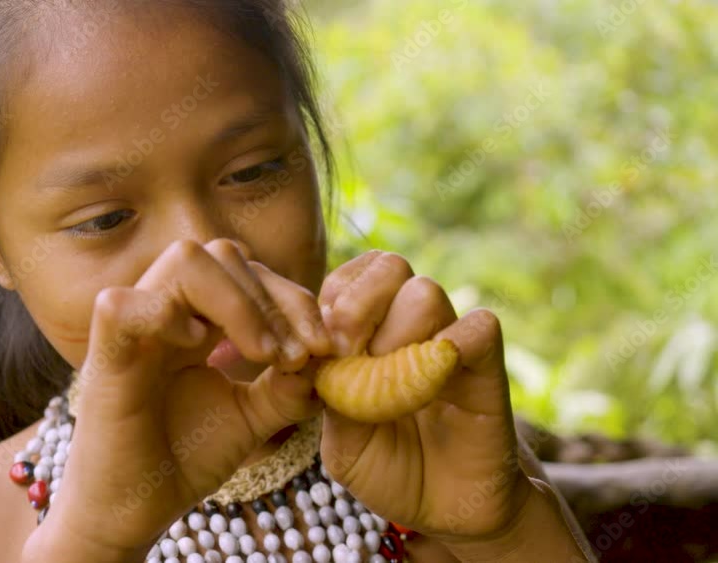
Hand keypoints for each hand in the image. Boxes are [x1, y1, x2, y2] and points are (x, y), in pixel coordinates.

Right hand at [23, 238, 332, 560]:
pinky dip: (165, 315)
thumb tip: (327, 360)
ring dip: (238, 302)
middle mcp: (164, 312)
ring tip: (265, 355)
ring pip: (185, 261)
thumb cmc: (180, 461)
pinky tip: (198, 350)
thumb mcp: (250, 418)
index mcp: (195, 319)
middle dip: (274, 298)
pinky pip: (122, 306)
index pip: (249, 273)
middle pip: (222, 255)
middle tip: (298, 355)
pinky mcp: (103, 357)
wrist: (130, 513)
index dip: (293, 299)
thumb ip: (288, 388)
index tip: (325, 349)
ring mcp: (133, 329)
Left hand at [316, 250, 532, 541]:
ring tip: (386, 380)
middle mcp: (409, 325)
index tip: (320, 346)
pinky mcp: (487, 365)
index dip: (330, 300)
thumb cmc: (388, 469)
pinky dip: (451, 345)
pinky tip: (428, 383)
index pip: (349, 276)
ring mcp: (449, 340)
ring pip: (424, 291)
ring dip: (394, 332)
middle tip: (346, 350)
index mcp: (369, 331)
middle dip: (357, 302)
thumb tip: (306, 354)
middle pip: (388, 266)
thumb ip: (327, 396)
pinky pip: (479, 325)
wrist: (445, 511)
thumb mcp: (341, 441)